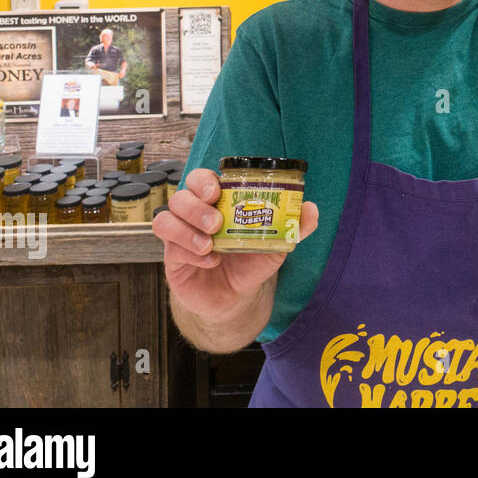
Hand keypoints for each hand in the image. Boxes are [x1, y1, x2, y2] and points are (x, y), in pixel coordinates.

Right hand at [152, 167, 319, 321]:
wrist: (237, 297)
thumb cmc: (252, 262)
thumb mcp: (277, 244)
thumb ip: (294, 226)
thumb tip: (311, 209)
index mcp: (217, 203)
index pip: (200, 180)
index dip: (203, 181)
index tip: (216, 191)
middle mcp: (194, 215)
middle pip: (180, 195)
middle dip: (195, 206)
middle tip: (216, 222)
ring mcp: (181, 235)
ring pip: (166, 217)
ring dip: (188, 229)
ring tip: (211, 243)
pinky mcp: (173, 258)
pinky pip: (170, 248)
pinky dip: (189, 252)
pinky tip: (211, 261)